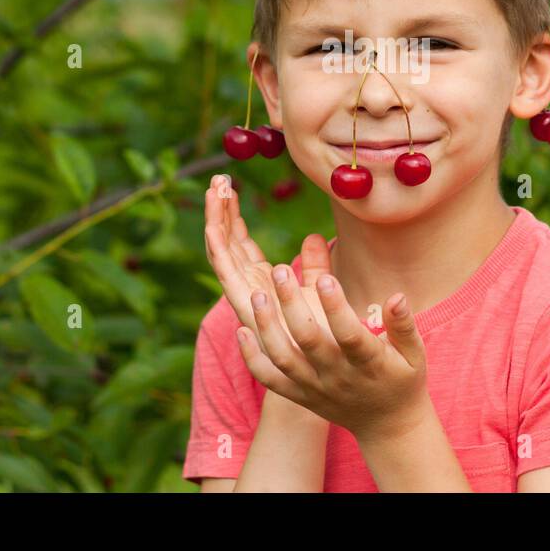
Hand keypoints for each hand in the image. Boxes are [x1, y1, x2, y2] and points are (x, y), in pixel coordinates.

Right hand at [203, 174, 333, 351]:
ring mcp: (245, 298)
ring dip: (216, 222)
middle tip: (218, 179)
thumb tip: (315, 237)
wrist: (334, 371)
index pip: (240, 243)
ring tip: (215, 191)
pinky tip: (215, 226)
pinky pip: (227, 275)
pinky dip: (219, 250)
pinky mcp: (248, 307)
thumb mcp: (322, 291)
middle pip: (226, 244)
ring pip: (222, 254)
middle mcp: (249, 291)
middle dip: (219, 211)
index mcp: (262, 284)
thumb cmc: (332, 335)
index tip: (229, 185)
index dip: (232, 215)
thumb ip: (316, 265)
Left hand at [233, 235, 429, 442]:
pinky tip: (241, 329)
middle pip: (309, 341)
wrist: (387, 426)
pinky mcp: (299, 395)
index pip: (349, 334)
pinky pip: (270, 379)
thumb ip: (404, 325)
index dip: (336, 307)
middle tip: (280, 271)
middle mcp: (337, 376)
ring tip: (258, 294)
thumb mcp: (414, 354)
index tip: (324, 279)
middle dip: (292, 304)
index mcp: (368, 363)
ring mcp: (315, 388)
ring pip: (284, 358)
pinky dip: (252, 357)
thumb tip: (397, 296)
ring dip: (267, 327)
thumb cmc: (403, 380)